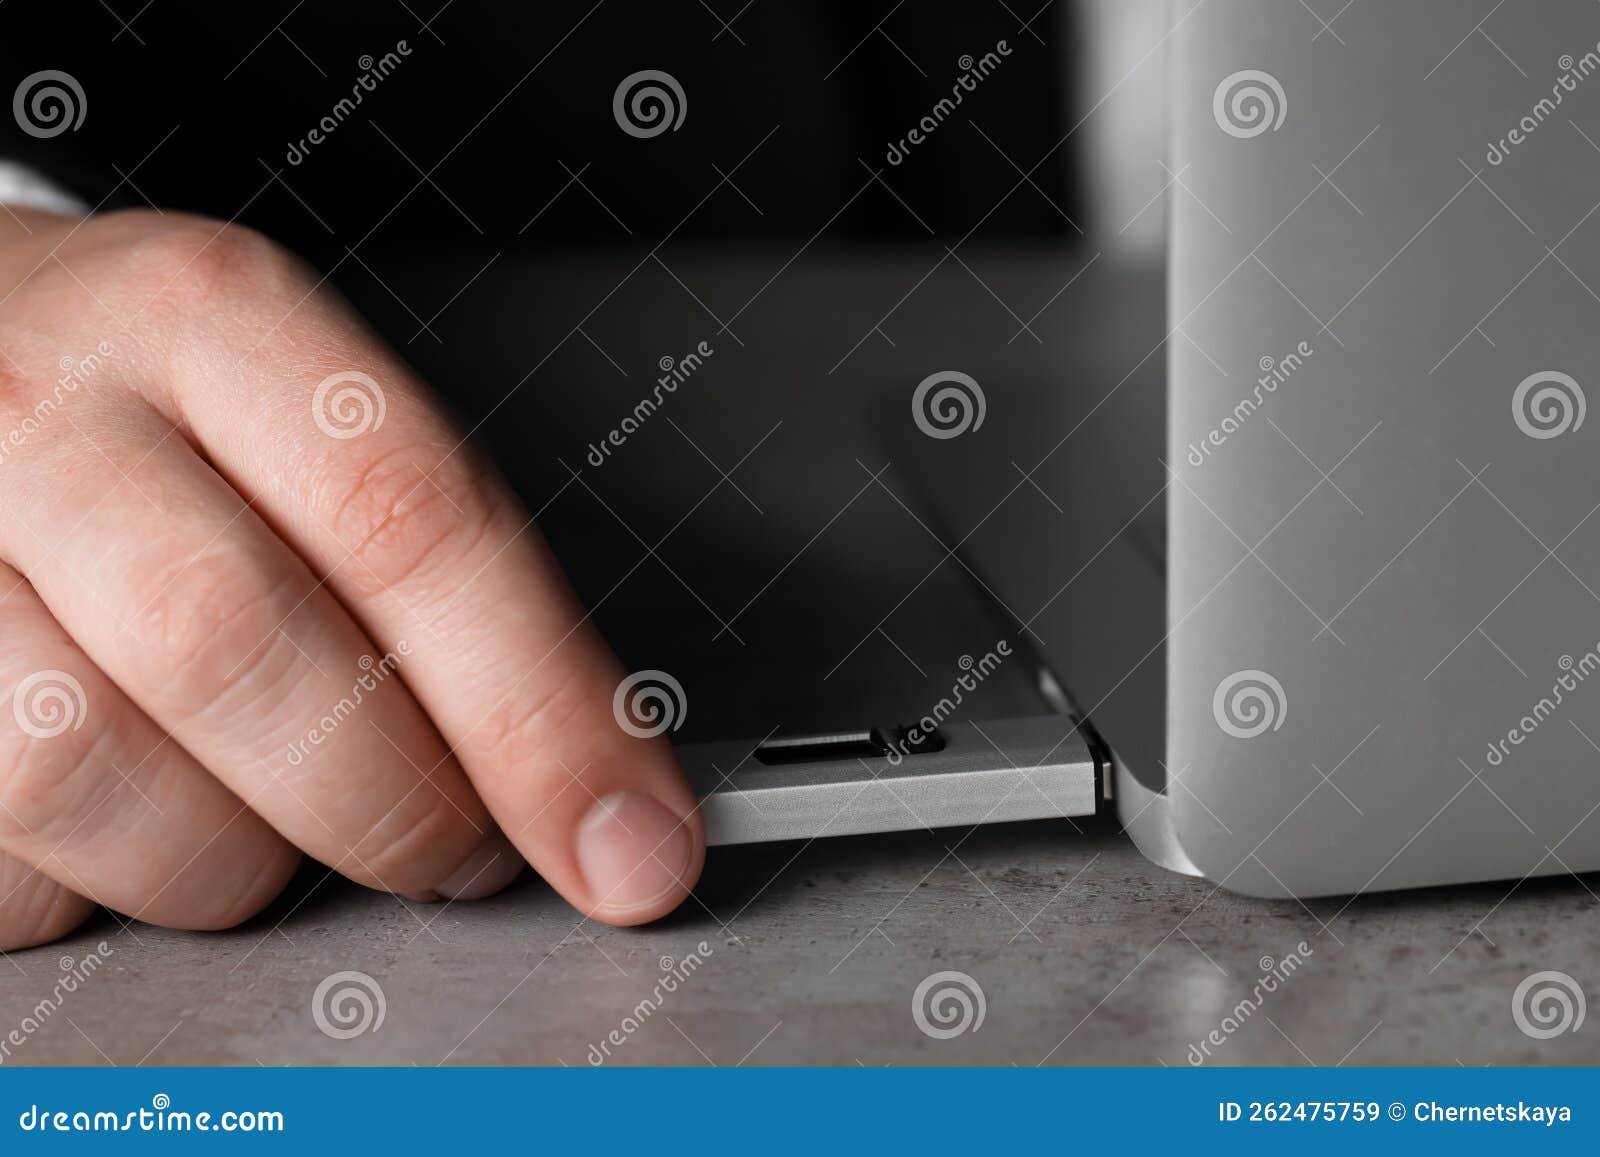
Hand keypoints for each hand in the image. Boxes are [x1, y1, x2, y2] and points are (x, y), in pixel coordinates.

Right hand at [0, 208, 703, 949]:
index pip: (410, 524)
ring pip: (91, 777)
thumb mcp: (294, 395)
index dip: (539, 713)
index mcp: (206, 319)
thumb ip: (430, 559)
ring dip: (227, 855)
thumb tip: (586, 770)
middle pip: (245, 655)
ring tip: (267, 812)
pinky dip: (91, 879)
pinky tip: (129, 810)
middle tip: (455, 843)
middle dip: (393, 805)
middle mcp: (39, 412)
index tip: (628, 841)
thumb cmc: (145, 395)